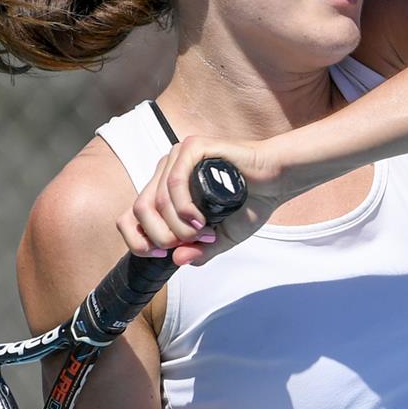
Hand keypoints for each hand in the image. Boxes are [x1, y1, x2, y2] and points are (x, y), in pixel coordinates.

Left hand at [117, 134, 290, 265]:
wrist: (277, 182)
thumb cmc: (251, 204)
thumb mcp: (221, 239)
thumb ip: (199, 251)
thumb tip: (176, 260)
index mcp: (165, 192)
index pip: (130, 215)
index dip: (137, 239)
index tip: (160, 254)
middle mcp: (166, 172)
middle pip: (140, 210)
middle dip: (161, 237)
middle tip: (189, 244)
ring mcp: (177, 157)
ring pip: (158, 199)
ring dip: (180, 225)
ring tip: (205, 231)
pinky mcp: (193, 147)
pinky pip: (175, 182)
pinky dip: (184, 207)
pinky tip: (201, 219)